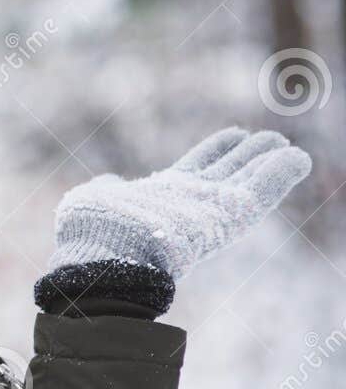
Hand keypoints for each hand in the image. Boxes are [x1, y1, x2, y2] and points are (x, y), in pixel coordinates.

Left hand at [48, 126, 311, 279]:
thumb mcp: (95, 198)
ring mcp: (211, 210)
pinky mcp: (227, 218)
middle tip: (271, 138)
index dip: (218, 149)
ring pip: (248, 180)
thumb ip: (107, 187)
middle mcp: (191, 202)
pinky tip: (297, 157)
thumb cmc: (92, 228)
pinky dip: (279, 174)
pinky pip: (259, 192)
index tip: (235, 134)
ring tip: (286, 145)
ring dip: (269, 161)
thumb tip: (108, 182)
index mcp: (163, 193)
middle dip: (250, 154)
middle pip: (229, 171)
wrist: (102, 254)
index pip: (198, 165)